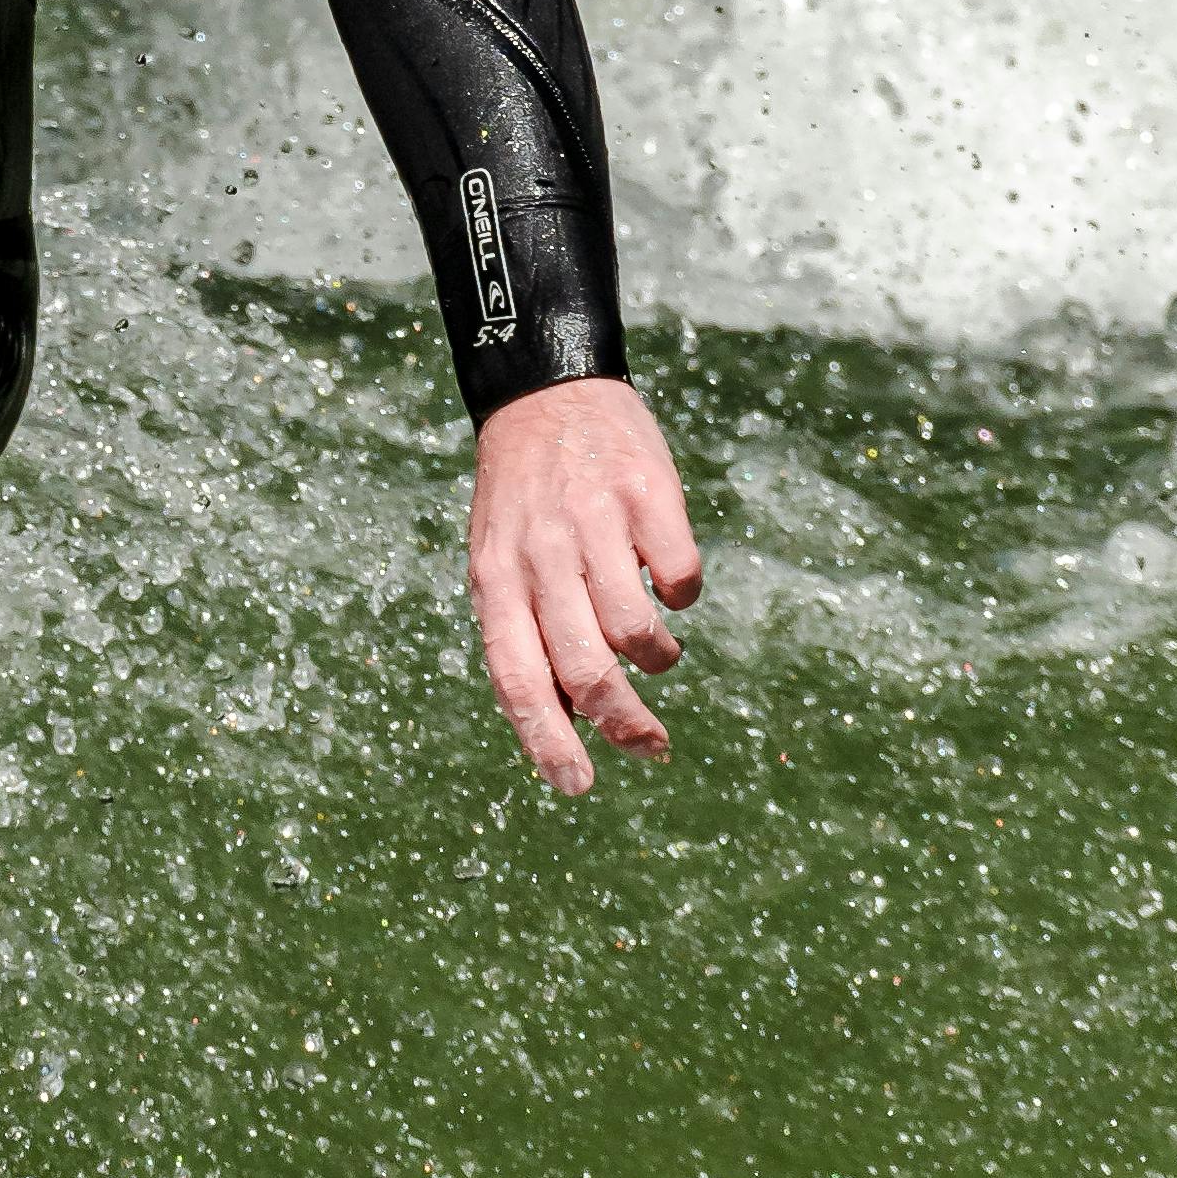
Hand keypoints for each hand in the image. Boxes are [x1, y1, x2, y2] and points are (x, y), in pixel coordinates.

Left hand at [466, 375, 701, 795]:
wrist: (548, 391)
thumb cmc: (526, 502)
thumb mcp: (501, 565)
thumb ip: (526, 637)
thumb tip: (565, 728)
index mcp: (495, 580)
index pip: (516, 676)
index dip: (545, 739)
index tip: (577, 787)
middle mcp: (539, 553)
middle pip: (584, 665)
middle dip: (622, 721)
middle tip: (650, 744)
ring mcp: (593, 520)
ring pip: (635, 627)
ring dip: (656, 659)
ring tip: (657, 654)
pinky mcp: (646, 491)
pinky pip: (679, 574)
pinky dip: (681, 596)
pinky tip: (668, 584)